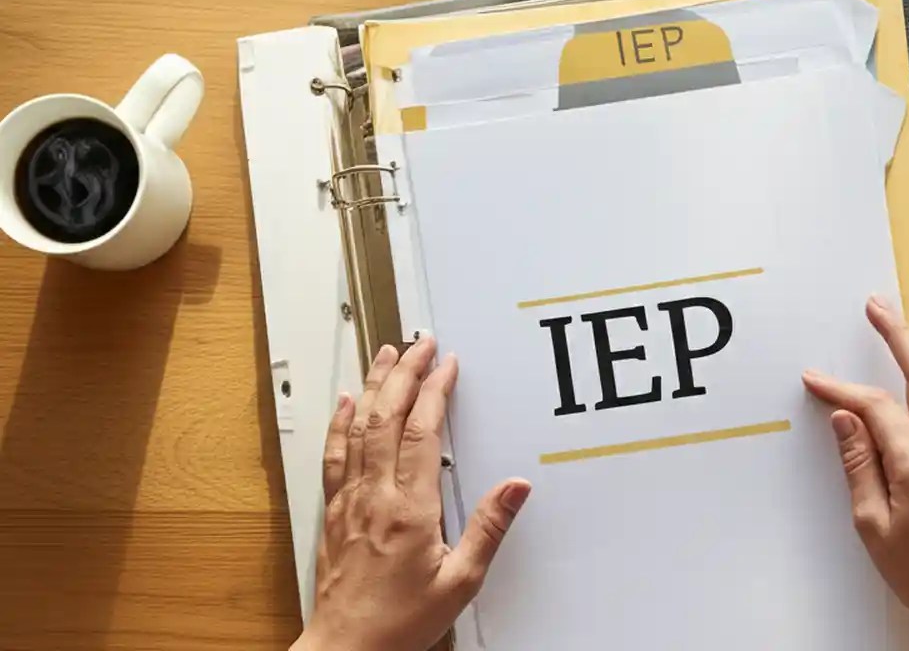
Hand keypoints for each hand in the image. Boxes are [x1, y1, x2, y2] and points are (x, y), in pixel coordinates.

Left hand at [292, 339, 531, 650]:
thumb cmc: (401, 623)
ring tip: (387, 354)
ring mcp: (349, 501)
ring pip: (359, 428)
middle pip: (388, 417)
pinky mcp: (333, 512)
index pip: (422, 431)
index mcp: (411, 509)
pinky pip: (335, 456)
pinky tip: (347, 402)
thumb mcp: (461, 581)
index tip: (448, 364)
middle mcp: (375, 496)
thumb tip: (517, 485)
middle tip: (421, 343)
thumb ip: (489, 528)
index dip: (435, 391)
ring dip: (375, 386)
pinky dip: (341, 423)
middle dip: (406, 374)